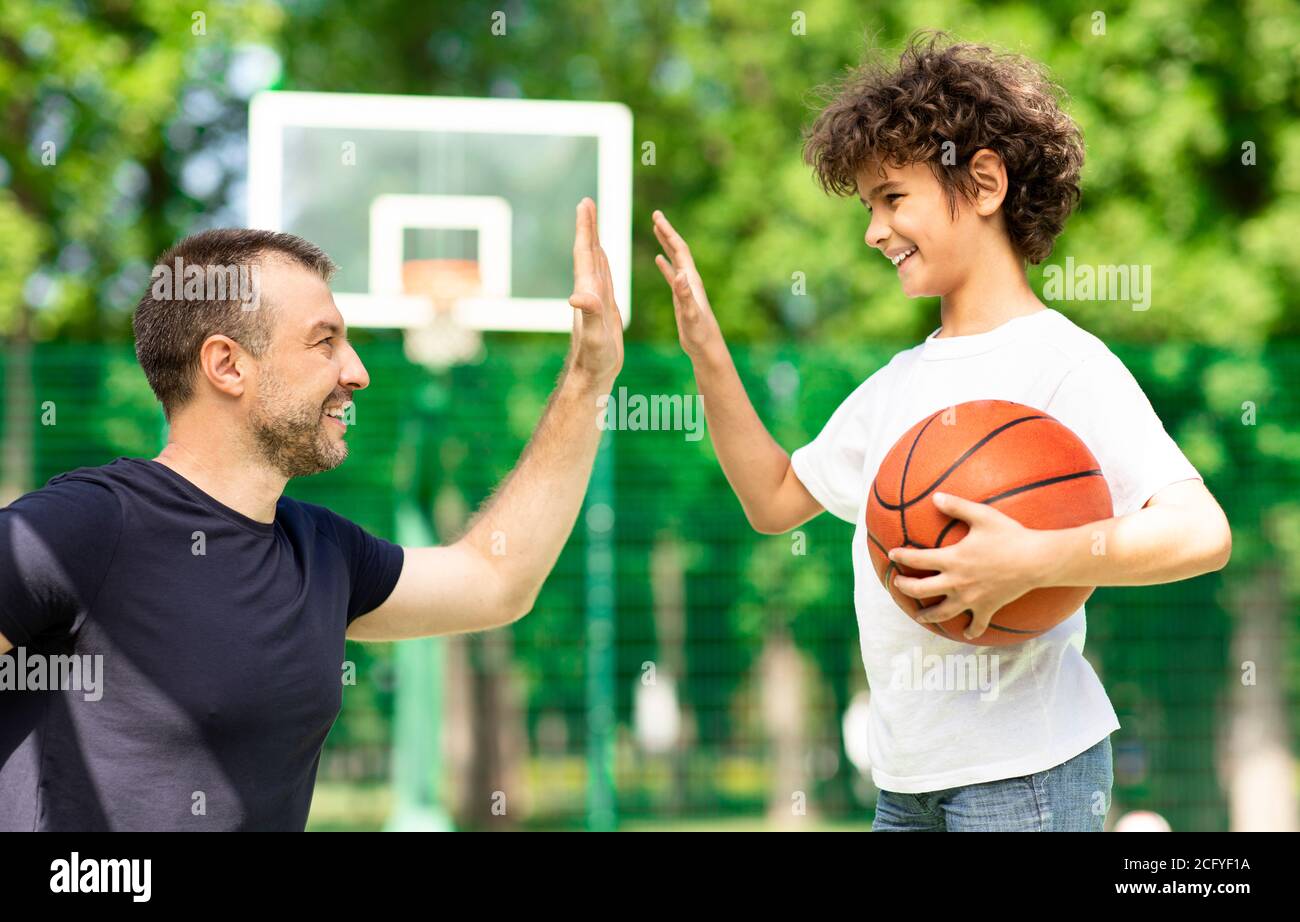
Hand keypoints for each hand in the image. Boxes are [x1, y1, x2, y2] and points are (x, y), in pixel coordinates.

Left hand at [567, 198, 623, 388]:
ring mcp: (595, 299)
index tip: (585, 203)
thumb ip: (590, 314)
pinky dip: (603, 263)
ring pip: (594, 263)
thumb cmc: (594, 358)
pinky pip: (603, 278)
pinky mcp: (604, 308)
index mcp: (587, 291)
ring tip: (594, 223)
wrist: (592, 375)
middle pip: (587, 251)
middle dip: (588, 227)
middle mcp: (588, 291)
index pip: (584, 252)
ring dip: (594, 241)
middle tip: (587, 203)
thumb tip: (578, 297)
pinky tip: (603, 259)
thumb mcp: (595, 334)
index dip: (585, 228)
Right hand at [652, 209, 722, 359]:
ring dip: (665, 244)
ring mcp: (686, 288)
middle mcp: (690, 280)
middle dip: (667, 232)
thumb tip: (680, 275)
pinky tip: (658, 259)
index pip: (679, 250)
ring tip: (657, 230)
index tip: (657, 217)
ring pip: (675, 260)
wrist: (706, 347)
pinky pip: (672, 275)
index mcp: (692, 280)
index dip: (668, 232)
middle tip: (656, 215)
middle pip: (678, 250)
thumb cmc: (700, 334)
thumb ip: (685, 295)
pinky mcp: (682, 297)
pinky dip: (665, 265)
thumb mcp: (691, 314)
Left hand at [886, 492, 1049, 639]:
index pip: (918, 559)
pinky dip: (972, 631)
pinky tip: (968, 634)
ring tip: (919, 617)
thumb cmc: (1009, 536)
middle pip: (921, 590)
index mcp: (952, 559)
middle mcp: (956, 582)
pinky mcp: (988, 607)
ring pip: (943, 612)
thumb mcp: (982, 516)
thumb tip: (936, 497)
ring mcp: (971, 598)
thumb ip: (957, 506)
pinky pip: (978, 625)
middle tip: (897, 584)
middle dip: (905, 587)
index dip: (902, 556)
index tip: (893, 554)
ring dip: (928, 616)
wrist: (1036, 560)